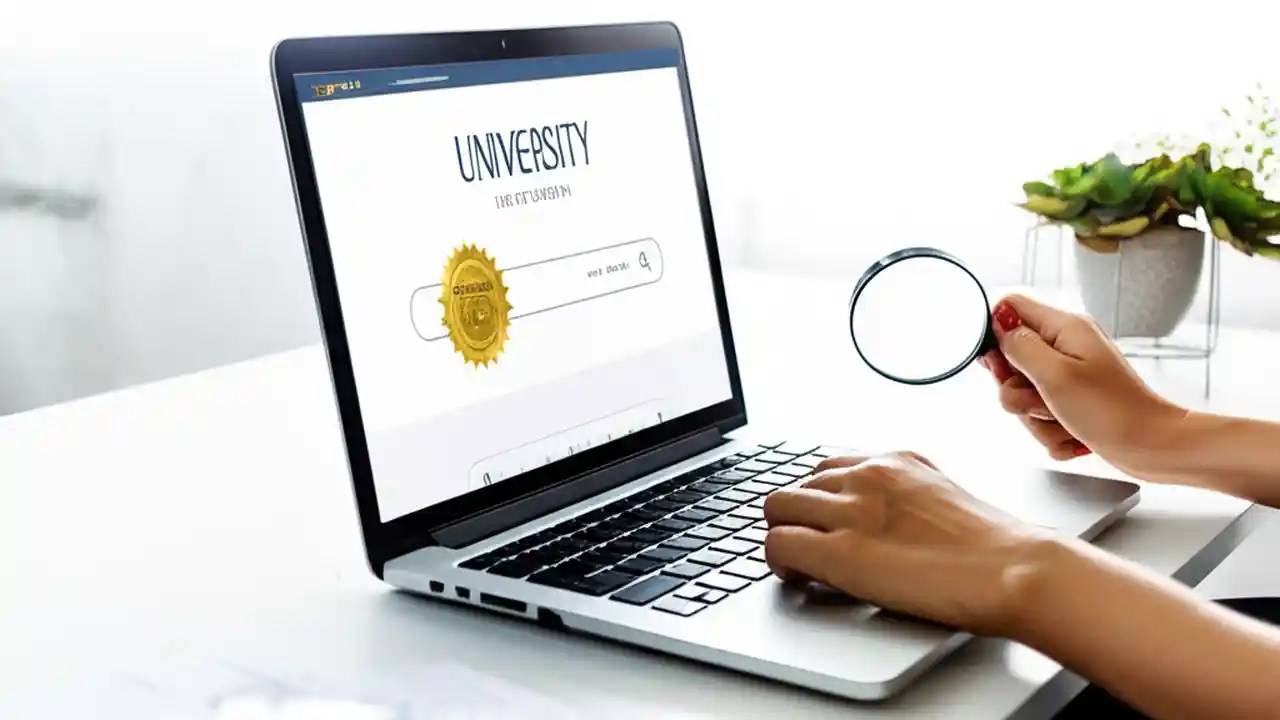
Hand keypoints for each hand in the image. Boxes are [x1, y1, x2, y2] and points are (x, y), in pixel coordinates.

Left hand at [763, 451, 1051, 635]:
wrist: (1016, 570)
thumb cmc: (994, 549)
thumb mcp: (943, 498)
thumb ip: (905, 497)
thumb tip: (880, 519)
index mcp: (894, 461)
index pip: (828, 467)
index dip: (820, 500)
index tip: (822, 521)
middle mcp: (867, 475)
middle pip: (797, 485)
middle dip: (797, 517)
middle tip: (808, 545)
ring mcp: (851, 511)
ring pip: (777, 508)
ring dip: (783, 535)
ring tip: (801, 563)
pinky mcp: (841, 551)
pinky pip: (777, 545)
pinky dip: (779, 563)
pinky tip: (798, 579)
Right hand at [979, 294, 1186, 476]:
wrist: (1152, 447)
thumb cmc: (1112, 411)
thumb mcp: (1055, 375)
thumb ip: (1019, 346)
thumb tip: (997, 321)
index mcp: (1064, 328)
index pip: (1010, 308)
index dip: (995, 335)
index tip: (1004, 367)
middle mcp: (1066, 348)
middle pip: (1011, 359)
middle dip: (1017, 389)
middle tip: (1042, 398)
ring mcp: (1069, 376)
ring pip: (1022, 394)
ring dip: (1035, 417)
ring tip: (1063, 419)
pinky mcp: (1072, 402)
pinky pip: (1040, 417)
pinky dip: (1051, 431)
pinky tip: (1073, 432)